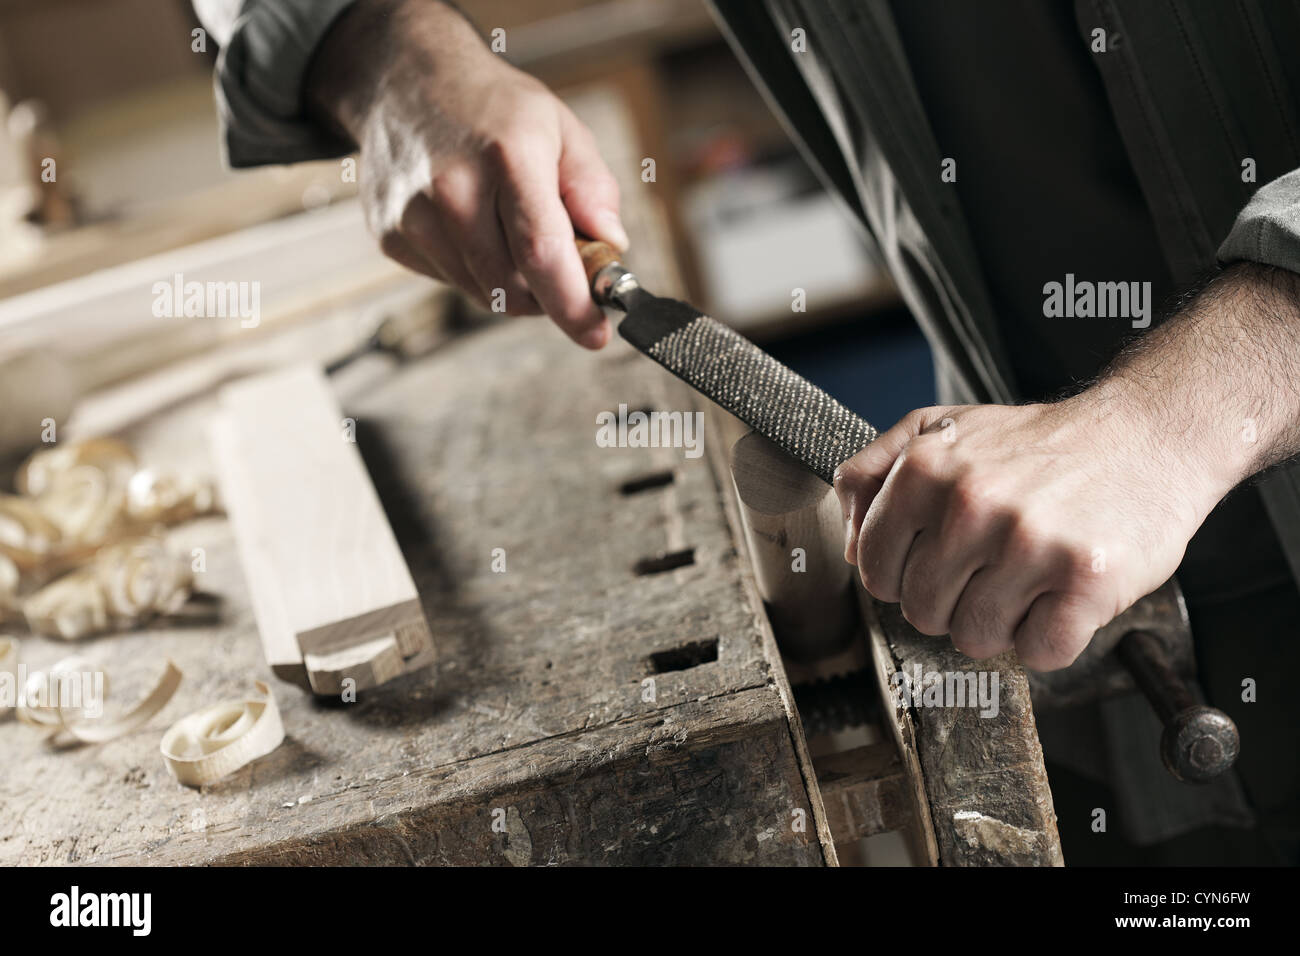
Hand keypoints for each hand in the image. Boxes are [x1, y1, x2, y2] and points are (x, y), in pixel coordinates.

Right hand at [307, 0, 627, 347]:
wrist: (404, 80)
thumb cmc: (491, 107)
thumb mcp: (560, 127)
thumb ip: (593, 188)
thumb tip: (610, 245)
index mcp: (507, 156)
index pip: (541, 253)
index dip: (572, 305)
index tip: (595, 334)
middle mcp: (452, 189)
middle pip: (513, 288)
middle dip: (548, 294)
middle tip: (563, 266)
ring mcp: (414, 216)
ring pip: (484, 293)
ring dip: (512, 282)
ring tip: (510, 229)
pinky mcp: (391, 236)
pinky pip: (451, 281)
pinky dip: (475, 269)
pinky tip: (471, 225)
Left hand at [832, 389, 1225, 669]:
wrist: (1147, 435)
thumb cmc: (1038, 444)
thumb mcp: (940, 429)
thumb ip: (874, 472)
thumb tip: (847, 542)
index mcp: (925, 472)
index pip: (876, 571)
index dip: (905, 579)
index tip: (938, 564)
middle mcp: (971, 505)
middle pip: (922, 612)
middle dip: (952, 604)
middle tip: (991, 572)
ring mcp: (1030, 542)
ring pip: (975, 639)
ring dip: (1001, 624)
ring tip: (1028, 581)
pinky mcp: (1086, 577)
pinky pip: (1039, 652)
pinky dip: (1050, 638)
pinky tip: (1062, 597)